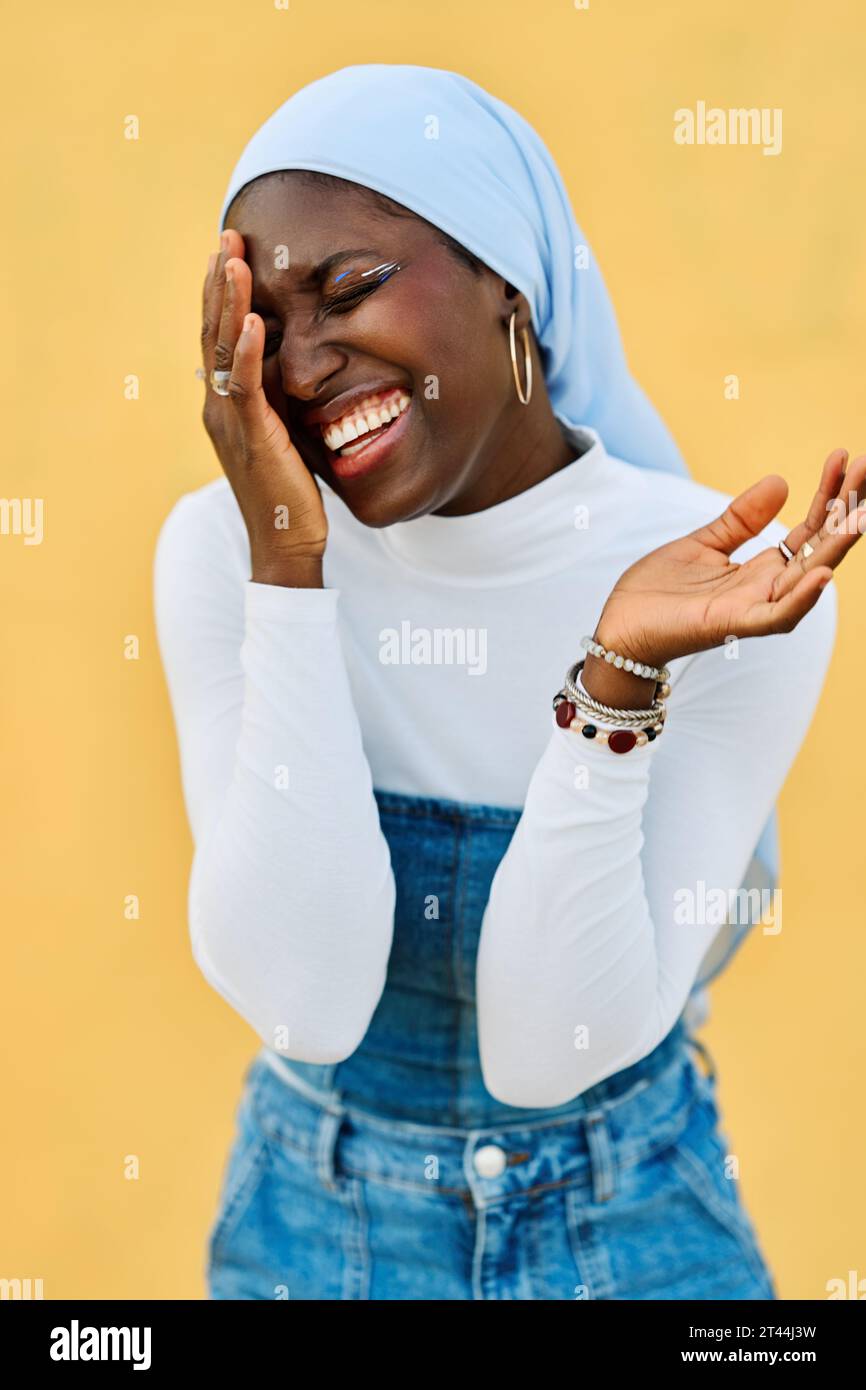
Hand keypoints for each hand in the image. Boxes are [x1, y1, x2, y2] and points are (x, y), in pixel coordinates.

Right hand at [201, 231, 327, 581]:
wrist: (286, 542)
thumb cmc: (290, 492)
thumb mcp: (286, 433)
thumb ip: (281, 399)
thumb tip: (296, 365)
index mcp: (225, 404)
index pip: (217, 338)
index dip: (221, 294)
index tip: (228, 252)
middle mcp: (218, 407)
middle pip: (212, 332)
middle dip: (219, 282)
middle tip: (225, 237)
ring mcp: (230, 421)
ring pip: (222, 350)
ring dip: (227, 301)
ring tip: (232, 259)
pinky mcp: (252, 437)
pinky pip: (245, 387)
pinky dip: (246, 351)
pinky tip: (250, 320)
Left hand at [594, 447, 864, 672]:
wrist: (620, 629)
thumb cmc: (659, 591)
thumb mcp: (704, 542)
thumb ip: (742, 518)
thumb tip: (781, 481)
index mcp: (763, 569)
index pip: (810, 527)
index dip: (829, 494)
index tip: (844, 457)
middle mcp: (767, 588)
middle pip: (820, 546)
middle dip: (846, 509)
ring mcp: (753, 607)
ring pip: (808, 577)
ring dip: (836, 546)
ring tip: (858, 512)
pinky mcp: (733, 624)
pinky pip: (777, 615)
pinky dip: (801, 598)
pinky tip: (822, 573)